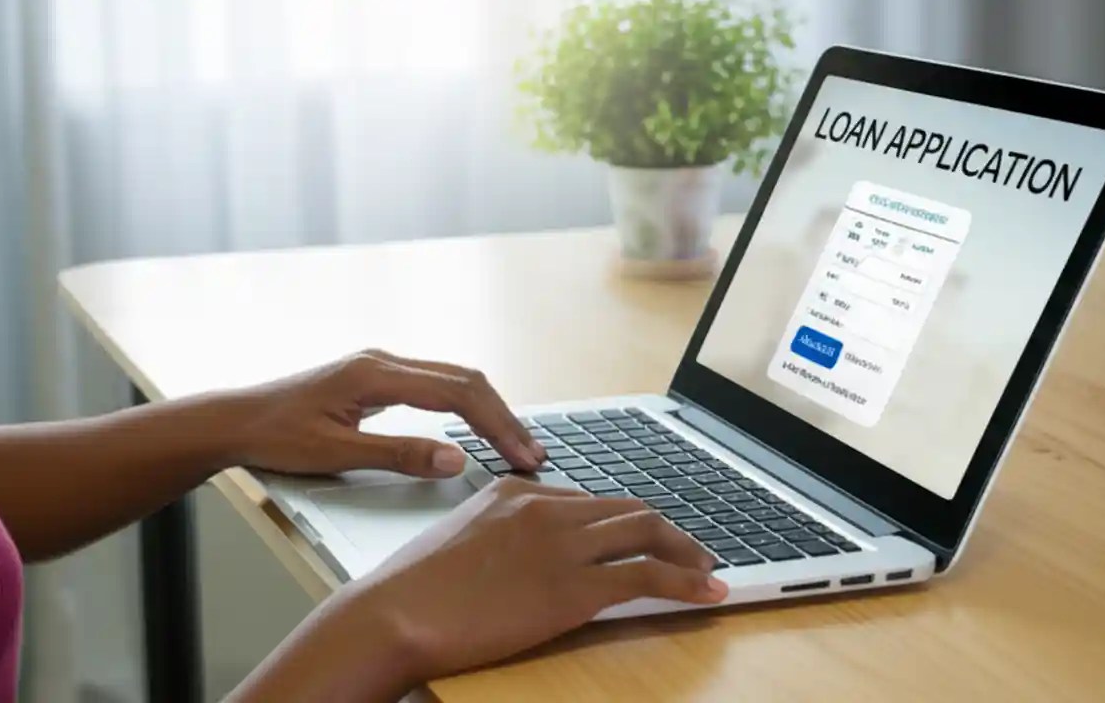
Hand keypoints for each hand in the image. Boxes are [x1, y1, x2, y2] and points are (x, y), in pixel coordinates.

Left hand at [235, 349, 544, 477]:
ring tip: (516, 445)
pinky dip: (465, 407)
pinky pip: (436, 386)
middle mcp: (384, 361)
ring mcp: (381, 367)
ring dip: (488, 411)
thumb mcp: (336, 453)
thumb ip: (399, 455)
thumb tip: (456, 459)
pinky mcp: (377, 379)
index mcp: (376, 374)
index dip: (496, 425)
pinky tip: (477, 428)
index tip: (522, 456)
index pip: (457, 393)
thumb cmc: (275, 436)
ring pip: (454, 380)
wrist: (234, 421)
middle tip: (532, 454)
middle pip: (464, 380)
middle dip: (503, 417)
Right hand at [331, 477, 728, 693]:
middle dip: (665, 529)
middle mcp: (545, 508)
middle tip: (688, 551)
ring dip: (686, 551)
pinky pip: (647, 577)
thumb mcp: (459, 541)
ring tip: (706, 570)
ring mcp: (561, 545)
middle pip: (626, 508)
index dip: (620, 522)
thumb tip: (522, 557)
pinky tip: (707, 593)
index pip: (586, 499)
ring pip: (646, 533)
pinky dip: (686, 582)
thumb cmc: (413, 590)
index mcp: (515, 491)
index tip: (637, 539)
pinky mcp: (573, 588)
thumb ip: (498, 535)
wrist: (397, 613)